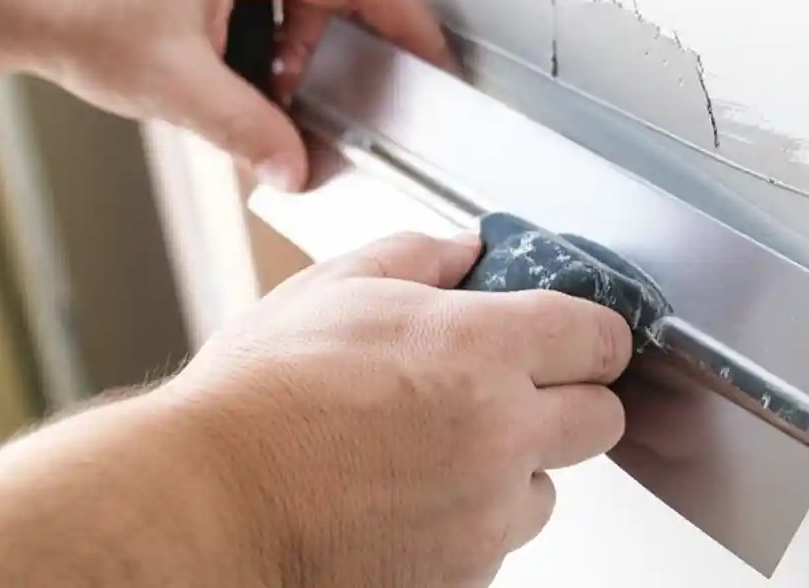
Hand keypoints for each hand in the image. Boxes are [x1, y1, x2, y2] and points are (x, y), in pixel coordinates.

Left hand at [0, 0, 453, 189]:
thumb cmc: (75, 11)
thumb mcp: (173, 88)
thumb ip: (249, 133)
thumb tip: (298, 167)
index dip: (411, 21)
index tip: (435, 60)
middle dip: (337, 42)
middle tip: (318, 90)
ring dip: (301, 34)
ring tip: (263, 76)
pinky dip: (277, 18)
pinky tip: (244, 51)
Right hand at [164, 233, 631, 586]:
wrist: (206, 508)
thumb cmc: (258, 402)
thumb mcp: (335, 289)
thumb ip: (419, 258)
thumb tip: (467, 253)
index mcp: (482, 349)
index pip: (599, 338)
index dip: (592, 336)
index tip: (579, 342)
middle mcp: (502, 433)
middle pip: (602, 419)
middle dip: (570, 401)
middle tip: (516, 394)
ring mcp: (487, 513)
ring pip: (547, 488)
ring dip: (514, 471)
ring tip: (435, 454)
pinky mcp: (465, 574)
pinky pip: (496, 542)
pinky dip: (469, 523)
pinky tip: (407, 499)